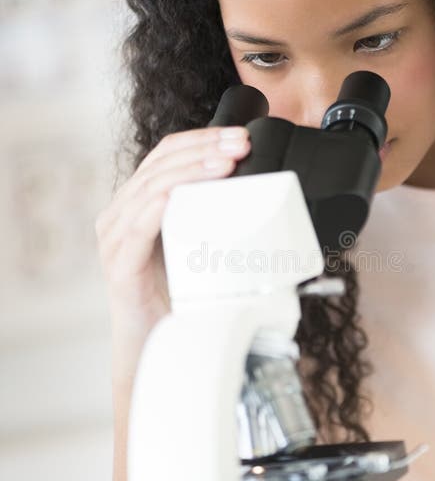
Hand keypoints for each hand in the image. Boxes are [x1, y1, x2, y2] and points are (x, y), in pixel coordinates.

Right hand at [95, 125, 250, 369]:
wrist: (157, 344)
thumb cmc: (179, 295)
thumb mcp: (201, 245)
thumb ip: (218, 219)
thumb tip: (272, 201)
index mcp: (140, 202)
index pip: (167, 154)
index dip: (202, 139)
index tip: (239, 137)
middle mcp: (122, 212)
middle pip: (161, 163)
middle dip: (204, 148)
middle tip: (239, 145)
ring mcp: (115, 236)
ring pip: (152, 187)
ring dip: (190, 171)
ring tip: (224, 164)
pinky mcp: (118, 263)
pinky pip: (136, 227)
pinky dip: (158, 206)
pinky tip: (178, 195)